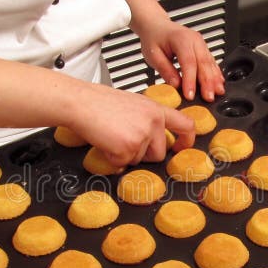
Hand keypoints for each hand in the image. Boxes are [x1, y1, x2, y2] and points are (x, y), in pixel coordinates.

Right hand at [67, 82, 195, 166]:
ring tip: (112, 136)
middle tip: (125, 141)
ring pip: (139, 160)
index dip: (186, 140)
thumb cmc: (100, 102)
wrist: (81, 103)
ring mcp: (142, 136)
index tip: (180, 147)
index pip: (186, 125)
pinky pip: (123, 164)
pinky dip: (112, 158)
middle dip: (144, 155)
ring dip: (125, 155)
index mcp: (156, 109)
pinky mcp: (127, 148)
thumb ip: (148, 119)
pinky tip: (105, 142)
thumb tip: (152, 139)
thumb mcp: (134, 104)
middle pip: (159, 154)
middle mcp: (154, 122)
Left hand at [139, 17, 225, 102]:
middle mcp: (194, 40)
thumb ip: (165, 70)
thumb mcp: (153, 55)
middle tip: (209, 98)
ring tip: (217, 93)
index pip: (188, 62)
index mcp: (181, 39)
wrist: (156, 26)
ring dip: (215, 79)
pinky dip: (216, 73)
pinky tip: (219, 83)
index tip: (190, 95)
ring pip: (210, 63)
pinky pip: (211, 62)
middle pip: (203, 63)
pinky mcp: (203, 48)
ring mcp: (200, 43)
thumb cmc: (154, 38)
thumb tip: (176, 85)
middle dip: (208, 82)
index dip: (190, 80)